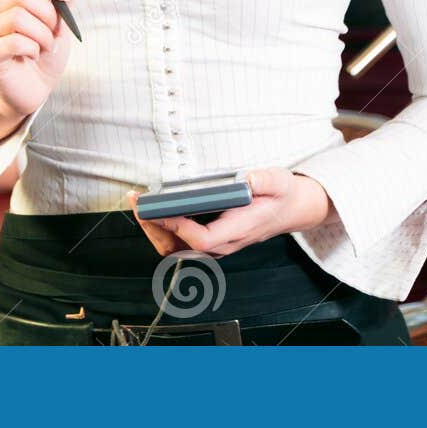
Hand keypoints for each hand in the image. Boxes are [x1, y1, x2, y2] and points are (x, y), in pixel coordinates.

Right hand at [0, 0, 75, 118]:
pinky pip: (13, 41)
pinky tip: (32, 55)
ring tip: (45, 47)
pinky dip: (32, 49)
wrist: (35, 91)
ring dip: (42, 35)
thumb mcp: (60, 23)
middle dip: (49, 16)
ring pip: (18, 17)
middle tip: (54, 34)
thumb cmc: (45, 54)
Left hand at [128, 169, 331, 257]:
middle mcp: (224, 244)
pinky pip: (179, 244)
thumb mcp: (280, 181)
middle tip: (138, 202)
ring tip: (139, 204)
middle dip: (155, 227)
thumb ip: (266, 180)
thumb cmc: (280, 195)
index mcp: (238, 230)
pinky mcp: (208, 241)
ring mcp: (215, 245)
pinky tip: (152, 210)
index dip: (178, 227)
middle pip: (181, 248)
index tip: (160, 209)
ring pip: (176, 249)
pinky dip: (161, 230)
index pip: (203, 239)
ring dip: (154, 229)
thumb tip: (250, 178)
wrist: (288, 210)